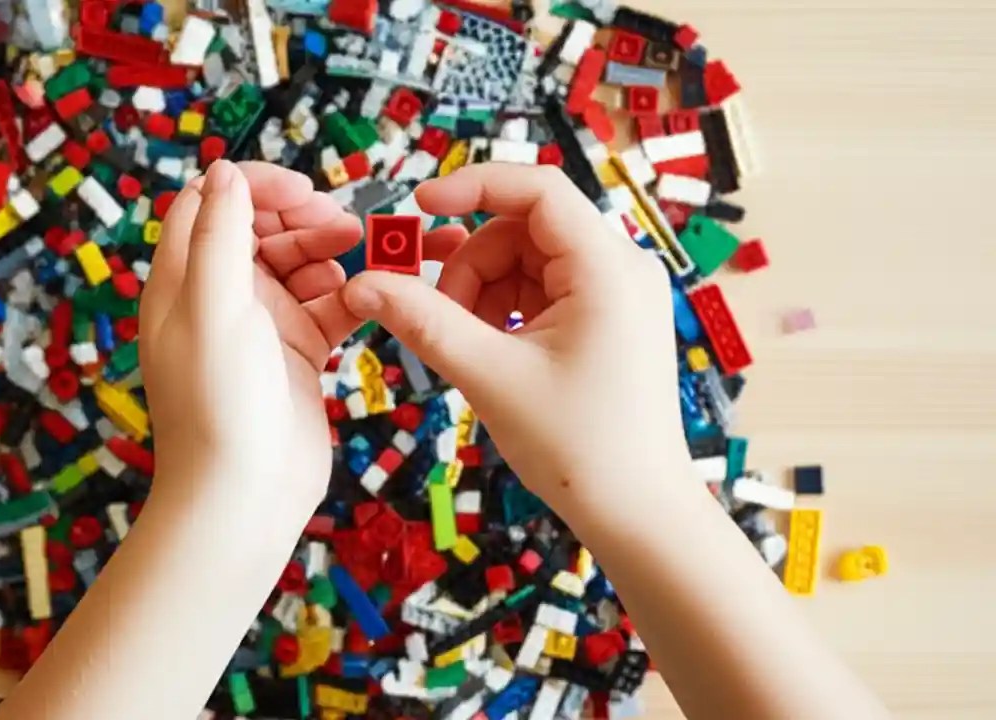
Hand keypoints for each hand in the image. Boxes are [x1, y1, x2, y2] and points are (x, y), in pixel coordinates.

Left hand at [139, 160, 361, 505]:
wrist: (243, 497)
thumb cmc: (218, 403)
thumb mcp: (213, 307)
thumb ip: (220, 234)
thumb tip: (224, 170)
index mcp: (184, 280)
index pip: (212, 202)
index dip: (255, 186)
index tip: (301, 192)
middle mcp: (220, 297)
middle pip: (264, 229)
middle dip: (303, 218)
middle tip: (342, 225)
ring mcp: (262, 326)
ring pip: (303, 264)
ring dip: (334, 252)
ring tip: (364, 252)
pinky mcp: (299, 353)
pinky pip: (331, 305)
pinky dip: (353, 292)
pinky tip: (375, 289)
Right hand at [341, 164, 686, 524]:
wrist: (638, 513)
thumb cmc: (577, 447)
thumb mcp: (489, 376)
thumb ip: (424, 321)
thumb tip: (360, 282)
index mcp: (608, 268)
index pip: (538, 189)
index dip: (474, 186)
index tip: (418, 205)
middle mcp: (622, 268)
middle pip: (524, 229)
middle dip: (471, 265)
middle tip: (437, 319)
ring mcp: (619, 294)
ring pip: (527, 260)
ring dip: (483, 292)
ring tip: (467, 348)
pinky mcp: (609, 319)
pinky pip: (543, 289)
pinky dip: (506, 311)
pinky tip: (491, 352)